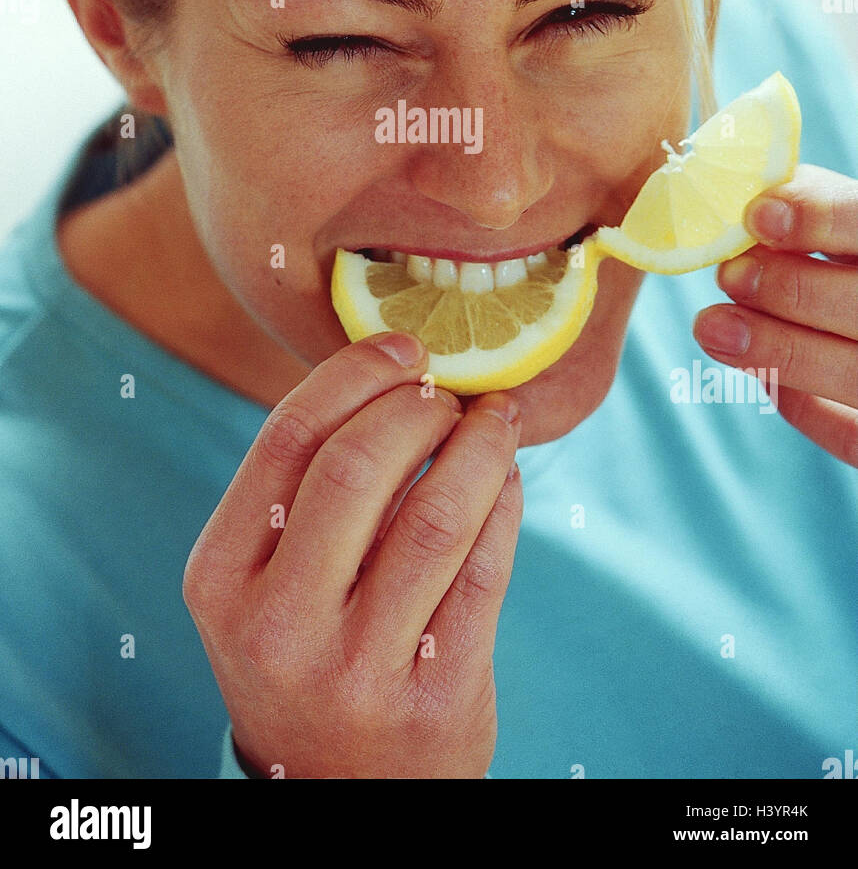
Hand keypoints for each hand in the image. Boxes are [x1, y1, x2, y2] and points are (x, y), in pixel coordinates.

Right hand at [183, 332, 522, 778]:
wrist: (333, 793)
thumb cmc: (303, 654)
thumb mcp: (262, 586)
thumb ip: (303, 492)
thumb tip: (392, 371)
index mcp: (221, 579)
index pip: (286, 439)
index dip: (354, 374)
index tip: (403, 347)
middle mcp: (278, 626)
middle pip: (358, 467)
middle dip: (419, 405)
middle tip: (449, 391)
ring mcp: (356, 669)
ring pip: (435, 515)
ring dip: (479, 446)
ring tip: (495, 419)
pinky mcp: (434, 698)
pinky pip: (484, 569)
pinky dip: (505, 503)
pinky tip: (507, 477)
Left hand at [693, 164, 857, 467]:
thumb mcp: (855, 226)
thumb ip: (819, 203)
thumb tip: (748, 190)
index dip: (823, 217)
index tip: (758, 215)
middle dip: (791, 288)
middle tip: (729, 273)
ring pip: (856, 373)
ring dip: (778, 348)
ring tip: (712, 326)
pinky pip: (850, 434)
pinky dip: (802, 404)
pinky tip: (764, 375)